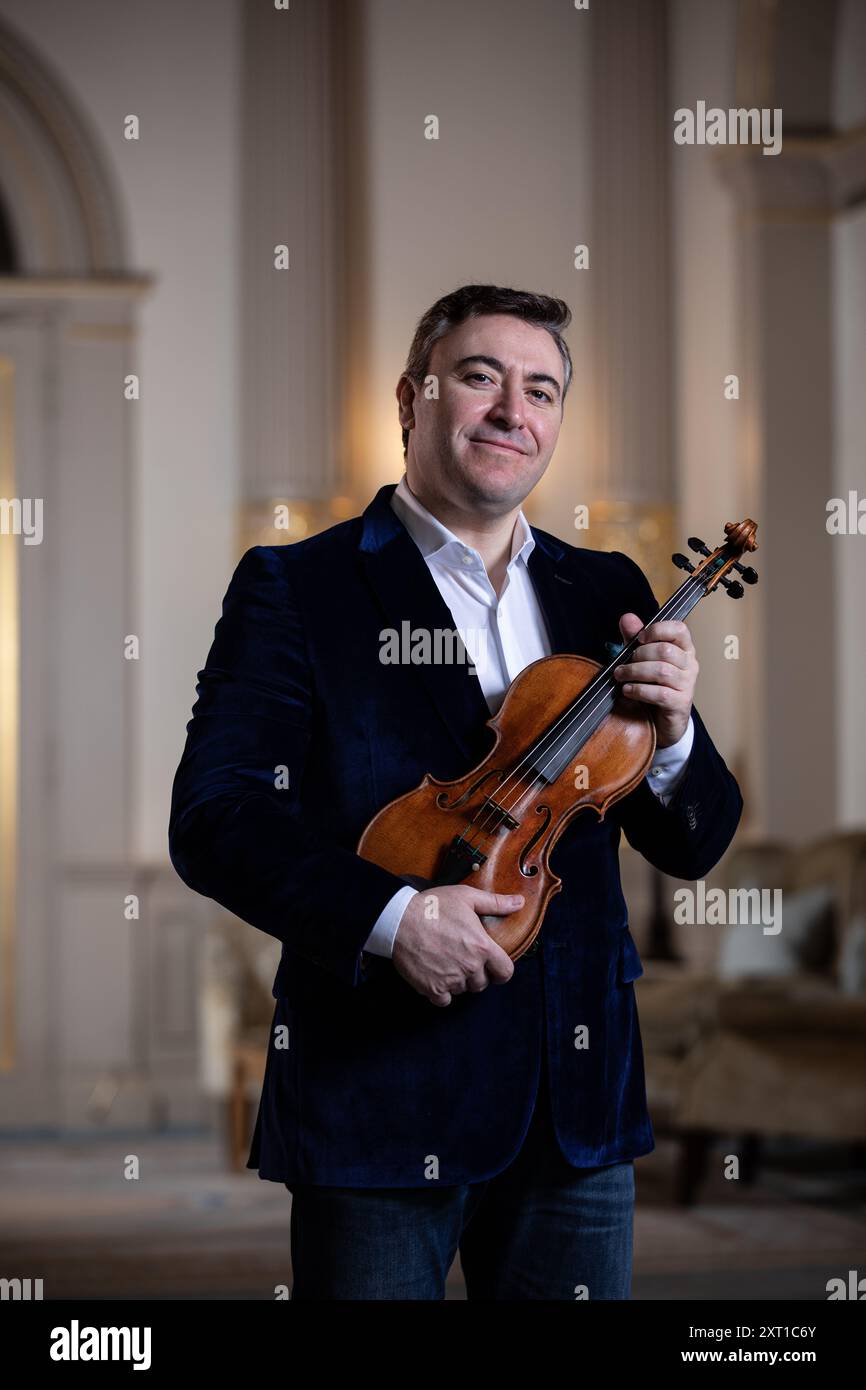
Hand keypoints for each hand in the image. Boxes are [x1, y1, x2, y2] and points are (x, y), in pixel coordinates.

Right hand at [392, 886, 519, 1006]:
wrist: (399, 920)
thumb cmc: (433, 906)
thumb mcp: (467, 897)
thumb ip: (496, 903)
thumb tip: (520, 902)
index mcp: (482, 947)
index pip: (505, 972)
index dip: (501, 971)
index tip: (494, 967)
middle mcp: (470, 967)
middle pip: (482, 983)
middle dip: (477, 974)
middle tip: (463, 959)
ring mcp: (451, 980)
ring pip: (463, 990)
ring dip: (459, 981)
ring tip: (447, 963)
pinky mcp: (432, 988)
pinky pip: (445, 1000)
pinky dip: (442, 992)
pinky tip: (436, 976)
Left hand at [612, 613, 697, 747]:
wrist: (662, 722)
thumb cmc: (653, 685)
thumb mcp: (641, 659)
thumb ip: (634, 639)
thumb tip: (627, 618)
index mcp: (684, 649)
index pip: (680, 629)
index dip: (658, 629)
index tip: (639, 638)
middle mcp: (690, 665)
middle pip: (665, 650)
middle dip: (639, 655)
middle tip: (623, 664)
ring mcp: (687, 684)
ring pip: (662, 671)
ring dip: (635, 672)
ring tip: (621, 676)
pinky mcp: (680, 703)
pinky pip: (660, 693)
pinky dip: (639, 690)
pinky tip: (628, 690)